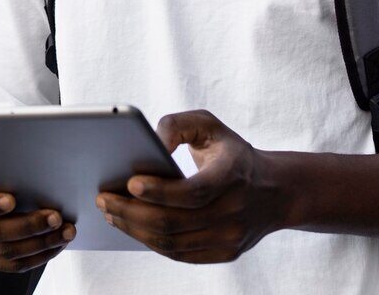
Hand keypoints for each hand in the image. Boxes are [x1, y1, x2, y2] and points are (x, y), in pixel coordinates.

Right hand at [0, 175, 74, 272]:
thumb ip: (0, 169)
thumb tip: (31, 167)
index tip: (11, 200)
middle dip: (29, 226)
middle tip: (54, 217)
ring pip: (8, 252)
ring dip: (42, 243)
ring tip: (65, 231)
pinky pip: (16, 264)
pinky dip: (40, 255)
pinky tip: (57, 243)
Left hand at [96, 109, 284, 263]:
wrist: (275, 191)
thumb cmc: (230, 152)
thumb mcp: (209, 125)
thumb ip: (176, 125)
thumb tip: (149, 143)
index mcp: (233, 175)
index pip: (193, 192)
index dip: (159, 191)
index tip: (129, 183)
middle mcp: (235, 212)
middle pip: (174, 223)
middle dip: (131, 212)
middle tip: (103, 200)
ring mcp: (231, 238)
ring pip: (173, 243)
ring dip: (135, 229)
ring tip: (110, 214)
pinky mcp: (225, 253)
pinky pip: (179, 254)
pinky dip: (150, 242)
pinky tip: (131, 227)